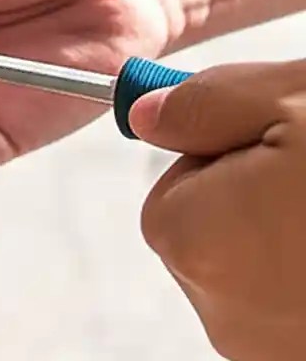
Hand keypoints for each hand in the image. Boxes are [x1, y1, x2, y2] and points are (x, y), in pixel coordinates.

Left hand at [130, 61, 305, 359]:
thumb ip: (201, 103)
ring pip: (255, 270)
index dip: (233, 157)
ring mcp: (270, 348)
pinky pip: (290, 301)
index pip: (175, 187)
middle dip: (258, 201)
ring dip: (288, 236)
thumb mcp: (291, 98)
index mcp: (193, 240)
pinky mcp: (301, 357)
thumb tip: (143, 114)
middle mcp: (223, 311)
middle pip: (212, 232)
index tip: (283, 146)